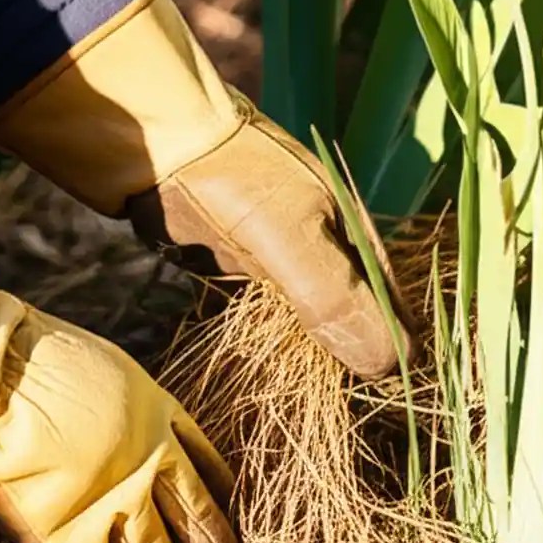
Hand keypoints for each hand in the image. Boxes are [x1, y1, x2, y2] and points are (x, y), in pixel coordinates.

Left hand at [0, 0, 411, 379]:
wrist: (150, 138)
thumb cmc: (228, 181)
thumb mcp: (290, 239)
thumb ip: (335, 301)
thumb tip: (389, 368)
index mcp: (353, 229)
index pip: (392, 304)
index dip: (391, 351)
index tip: (381, 397)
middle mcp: (326, 239)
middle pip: (354, 313)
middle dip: (349, 357)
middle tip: (340, 404)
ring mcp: (283, 248)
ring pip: (311, 314)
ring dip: (308, 350)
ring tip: (304, 392)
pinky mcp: (242, 257)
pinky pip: (270, 306)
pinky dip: (271, 334)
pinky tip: (264, 359)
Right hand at [0, 188, 237, 542]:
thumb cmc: (29, 360)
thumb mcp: (105, 371)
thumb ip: (128, 408)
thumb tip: (130, 430)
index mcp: (160, 416)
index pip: (210, 468)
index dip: (220, 498)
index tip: (223, 512)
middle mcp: (149, 465)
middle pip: (199, 523)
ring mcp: (113, 503)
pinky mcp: (70, 537)